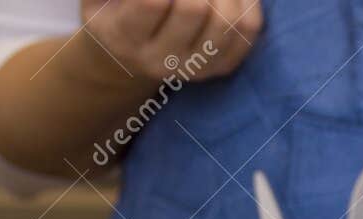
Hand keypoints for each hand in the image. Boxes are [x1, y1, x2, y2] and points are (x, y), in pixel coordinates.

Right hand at [79, 0, 262, 83]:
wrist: (128, 55)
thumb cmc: (114, 9)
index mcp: (125, 36)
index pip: (153, 3)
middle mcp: (162, 60)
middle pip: (194, 9)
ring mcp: (196, 68)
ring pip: (227, 21)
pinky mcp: (221, 66)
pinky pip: (248, 29)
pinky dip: (245, 0)